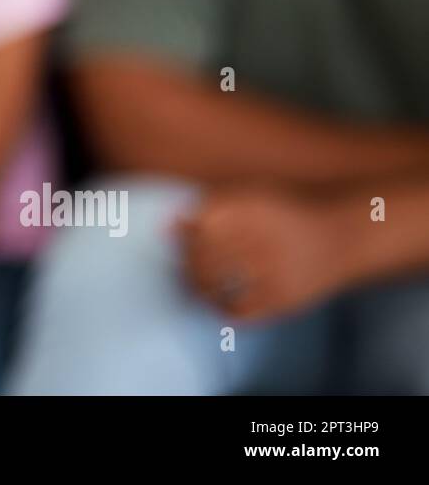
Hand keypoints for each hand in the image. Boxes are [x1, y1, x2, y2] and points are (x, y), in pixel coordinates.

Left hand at [176, 190, 352, 321]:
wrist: (341, 236)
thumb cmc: (282, 215)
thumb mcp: (248, 196)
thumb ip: (207, 208)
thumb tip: (165, 229)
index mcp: (248, 207)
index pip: (196, 229)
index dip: (185, 241)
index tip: (185, 246)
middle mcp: (260, 236)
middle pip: (200, 257)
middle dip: (187, 266)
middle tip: (185, 272)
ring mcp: (273, 269)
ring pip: (213, 284)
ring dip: (197, 288)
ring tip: (197, 288)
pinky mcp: (284, 297)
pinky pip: (238, 310)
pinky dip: (221, 310)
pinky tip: (220, 303)